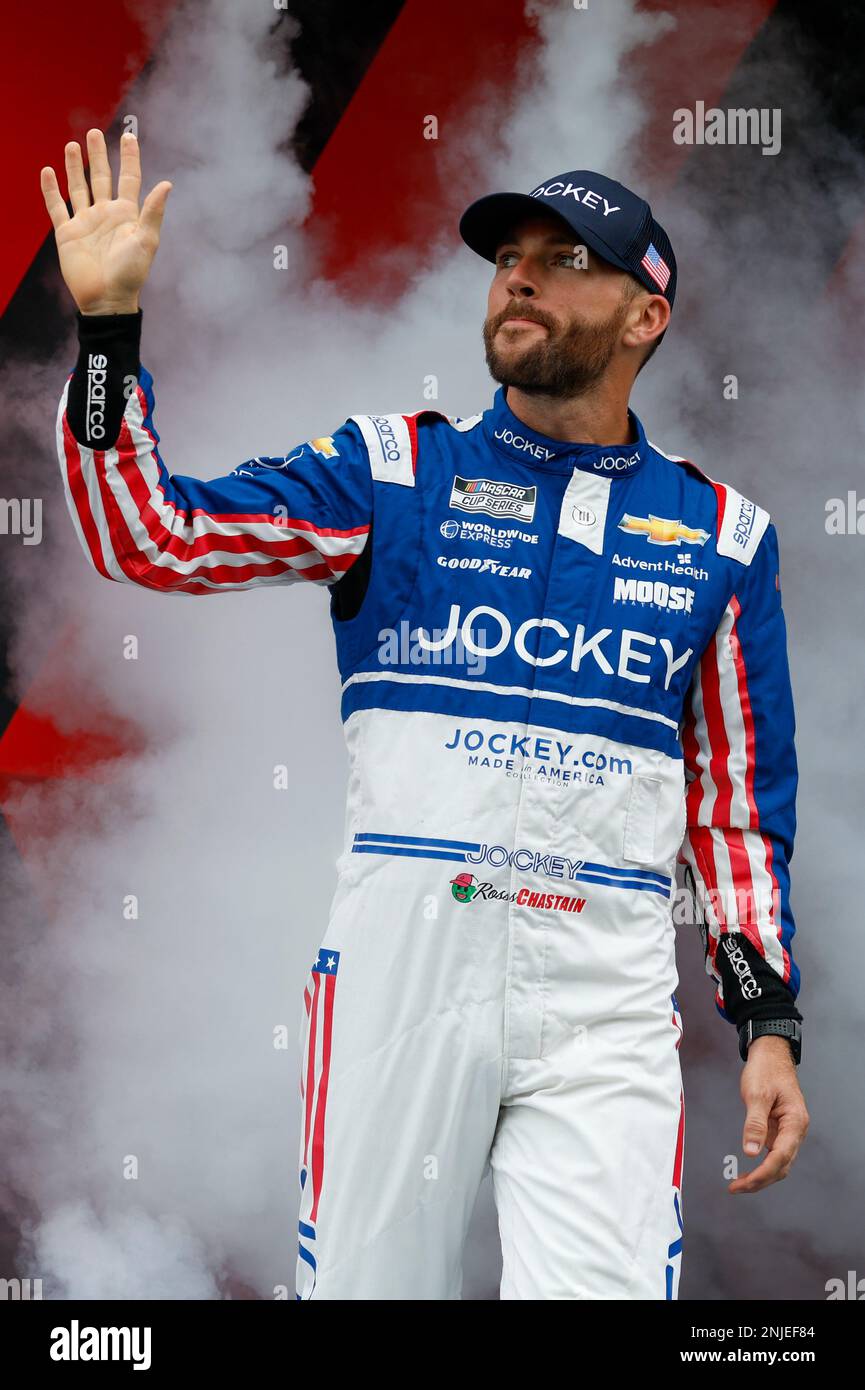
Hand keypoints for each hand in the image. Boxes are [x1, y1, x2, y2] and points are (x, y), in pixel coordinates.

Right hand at [40, 129, 171, 314]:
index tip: (129, 137)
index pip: (129, 178)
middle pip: (101, 177)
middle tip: (94, 133)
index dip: (129, 157)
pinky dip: (51, 190)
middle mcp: (105, 214)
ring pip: (78, 187)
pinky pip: (56, 207)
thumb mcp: (146, 241)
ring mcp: (85, 222)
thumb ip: (153, 212)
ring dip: (74, 167)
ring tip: (72, 145)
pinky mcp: (67, 232)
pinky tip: (48, 172)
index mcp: (126, 214)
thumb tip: (167, 184)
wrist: (106, 298)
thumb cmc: (130, 273)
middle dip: (98, 155)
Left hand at [728, 1034, 808, 1193]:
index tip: (744, 1183)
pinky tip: (747, 1170)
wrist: (771, 1053)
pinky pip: (774, 1152)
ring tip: (739, 1184)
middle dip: (760, 1180)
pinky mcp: (779, 1128)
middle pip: (782, 1165)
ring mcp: (788, 1130)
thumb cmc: (766, 1070)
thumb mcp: (757, 1094)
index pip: (781, 1156)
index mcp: (795, 1122)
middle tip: (736, 1188)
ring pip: (779, 1162)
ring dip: (761, 1176)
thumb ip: (754, 1124)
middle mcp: (796, 1129)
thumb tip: (750, 1152)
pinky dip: (761, 1164)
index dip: (762, 1173)